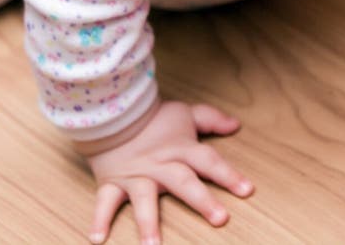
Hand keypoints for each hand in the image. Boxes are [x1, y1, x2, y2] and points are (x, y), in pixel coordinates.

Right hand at [80, 99, 253, 244]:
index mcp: (180, 149)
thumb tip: (236, 125)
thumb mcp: (185, 113)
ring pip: (143, 199)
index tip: (246, 190)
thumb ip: (211, 119)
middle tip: (220, 219)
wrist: (113, 111)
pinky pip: (104, 202)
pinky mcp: (112, 182)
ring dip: (147, 222)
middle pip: (184, 181)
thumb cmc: (153, 117)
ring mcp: (135, 175)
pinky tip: (98, 239)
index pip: (208, 160)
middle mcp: (160, 164)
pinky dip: (99, 219)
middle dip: (202, 200)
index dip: (228, 174)